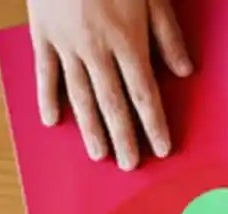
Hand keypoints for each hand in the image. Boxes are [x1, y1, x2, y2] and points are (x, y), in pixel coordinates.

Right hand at [28, 0, 193, 170]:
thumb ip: (167, 35)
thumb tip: (185, 73)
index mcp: (128, 40)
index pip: (145, 94)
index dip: (154, 124)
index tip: (162, 148)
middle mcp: (97, 49)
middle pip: (114, 103)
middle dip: (124, 137)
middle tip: (130, 165)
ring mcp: (66, 44)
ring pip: (80, 95)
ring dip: (91, 128)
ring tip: (100, 154)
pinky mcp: (42, 34)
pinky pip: (46, 73)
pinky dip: (48, 98)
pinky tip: (53, 121)